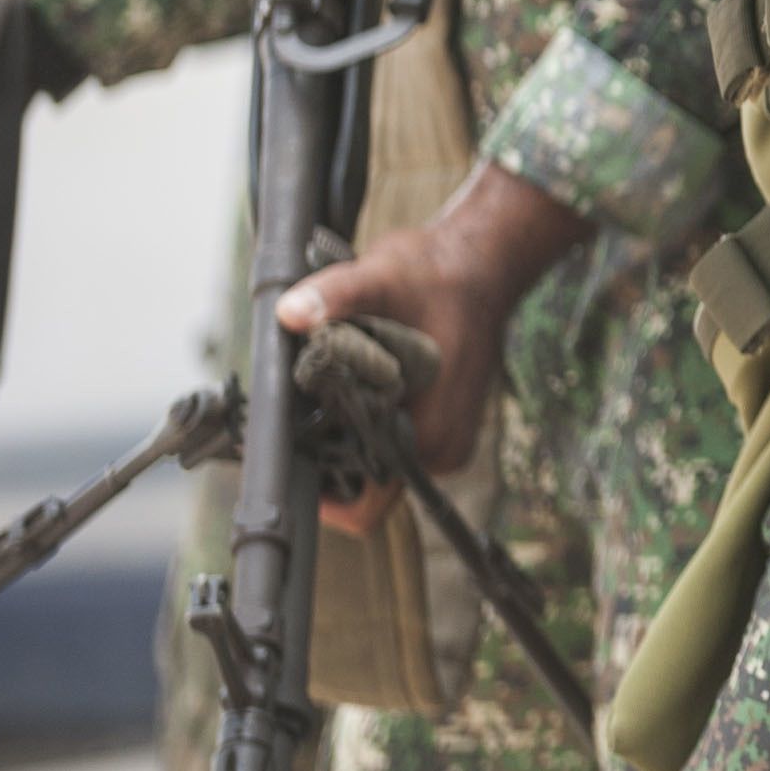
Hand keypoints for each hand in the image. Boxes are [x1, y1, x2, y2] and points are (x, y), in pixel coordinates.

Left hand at [276, 163, 587, 529]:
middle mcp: (441, 450)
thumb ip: (336, 296)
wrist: (481, 268)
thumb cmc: (438, 276)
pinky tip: (354, 389)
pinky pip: (393, 449)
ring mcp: (445, 443)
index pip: (362, 503)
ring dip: (346, 440)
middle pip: (365, 488)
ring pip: (377, 469)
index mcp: (429, 433)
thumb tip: (291, 313)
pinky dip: (367, 426)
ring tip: (326, 395)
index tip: (288, 450)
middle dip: (327, 457)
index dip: (319, 487)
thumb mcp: (382, 276)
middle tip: (299, 412)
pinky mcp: (443, 429)